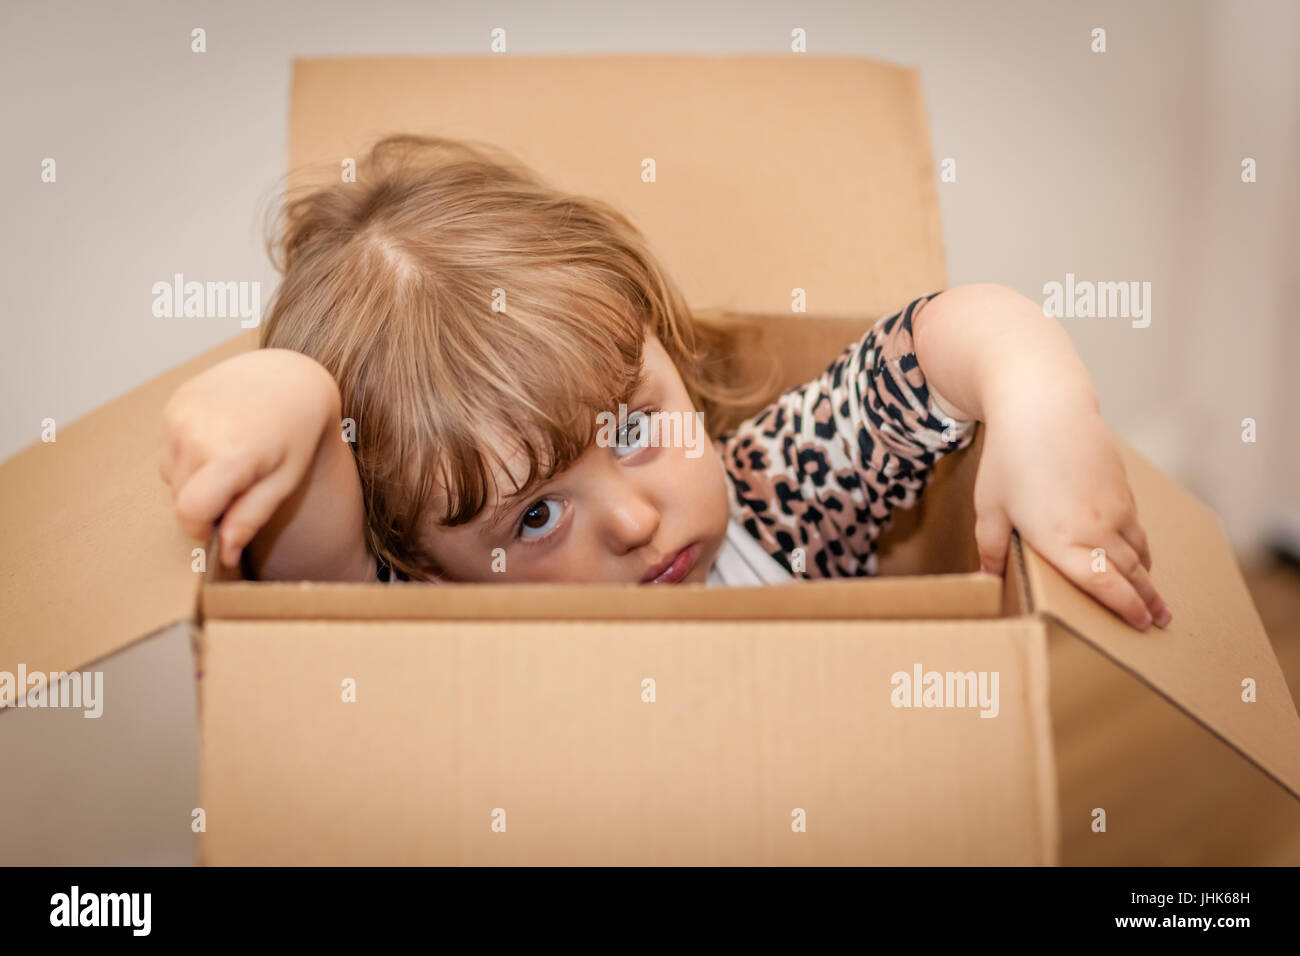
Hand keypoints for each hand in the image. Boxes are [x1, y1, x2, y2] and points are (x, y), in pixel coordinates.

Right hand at [158, 348, 338, 567]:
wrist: (289, 377)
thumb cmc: (295, 432)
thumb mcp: (284, 480)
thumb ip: (250, 518)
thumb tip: (225, 556)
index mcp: (231, 454)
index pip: (190, 512)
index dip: (201, 528)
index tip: (218, 527)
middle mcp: (197, 432)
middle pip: (180, 496)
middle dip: (204, 503)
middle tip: (240, 484)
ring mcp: (180, 414)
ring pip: (170, 475)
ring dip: (194, 479)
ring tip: (231, 458)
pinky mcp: (172, 404)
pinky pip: (167, 450)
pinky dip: (187, 456)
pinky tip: (217, 440)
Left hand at [971, 400, 1171, 630]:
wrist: (1044, 406)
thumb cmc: (1009, 459)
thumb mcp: (990, 507)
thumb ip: (992, 547)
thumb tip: (988, 578)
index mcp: (1063, 542)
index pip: (1105, 586)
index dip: (1126, 608)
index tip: (1140, 624)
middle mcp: (1096, 529)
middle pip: (1130, 573)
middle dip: (1147, 600)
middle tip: (1159, 621)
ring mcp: (1115, 506)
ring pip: (1137, 549)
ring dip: (1147, 574)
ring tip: (1155, 595)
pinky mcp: (1122, 487)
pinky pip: (1135, 524)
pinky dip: (1139, 544)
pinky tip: (1136, 550)